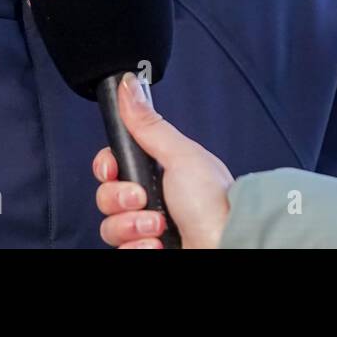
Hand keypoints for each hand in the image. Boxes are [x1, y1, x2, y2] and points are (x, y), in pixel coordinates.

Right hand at [93, 72, 234, 248]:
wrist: (230, 245)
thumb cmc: (216, 205)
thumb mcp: (181, 155)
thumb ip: (149, 124)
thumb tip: (130, 86)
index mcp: (160, 172)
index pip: (113, 165)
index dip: (107, 167)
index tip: (112, 169)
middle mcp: (152, 200)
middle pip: (107, 195)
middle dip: (120, 198)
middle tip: (142, 198)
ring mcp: (149, 229)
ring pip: (111, 226)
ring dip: (131, 226)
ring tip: (158, 226)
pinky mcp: (148, 250)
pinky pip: (122, 250)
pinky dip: (139, 248)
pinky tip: (159, 244)